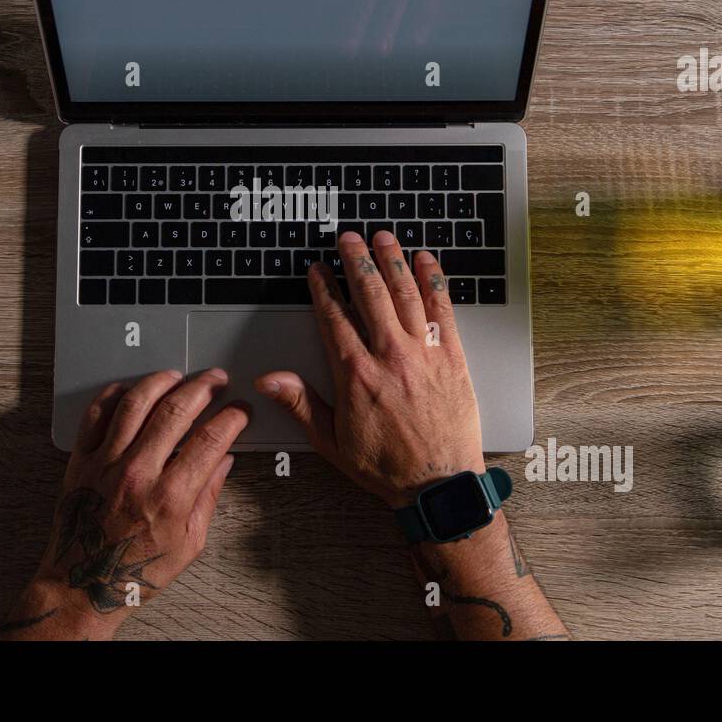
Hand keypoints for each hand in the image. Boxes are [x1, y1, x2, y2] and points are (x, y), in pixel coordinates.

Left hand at [0, 368, 247, 639]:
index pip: (210, 440)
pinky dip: (115, 394)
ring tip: (178, 377)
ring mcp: (105, 463)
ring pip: (136, 402)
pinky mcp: (81, 460)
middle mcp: (137, 474)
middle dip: (204, 387)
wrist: (82, 585)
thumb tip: (224, 460)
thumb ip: (208, 497)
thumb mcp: (189, 543)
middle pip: (176, 410)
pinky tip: (133, 390)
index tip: (240, 411)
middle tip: (216, 381)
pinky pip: (97, 413)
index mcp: (170, 497)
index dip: (232, 418)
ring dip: (162, 382)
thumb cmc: (135, 571)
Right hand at [255, 230, 483, 507]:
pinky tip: (426, 261)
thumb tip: (269, 380)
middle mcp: (390, 356)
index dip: (323, 288)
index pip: (334, 317)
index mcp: (356, 375)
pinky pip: (443, 309)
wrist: (439, 484)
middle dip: (356, 260)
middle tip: (348, 239)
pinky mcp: (452, 357)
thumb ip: (301, 403)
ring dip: (392, 261)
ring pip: (405, 293)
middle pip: (370, 294)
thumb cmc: (386, 467)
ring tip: (383, 238)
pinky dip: (433, 281)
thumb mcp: (332, 441)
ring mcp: (423, 353)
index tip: (317, 270)